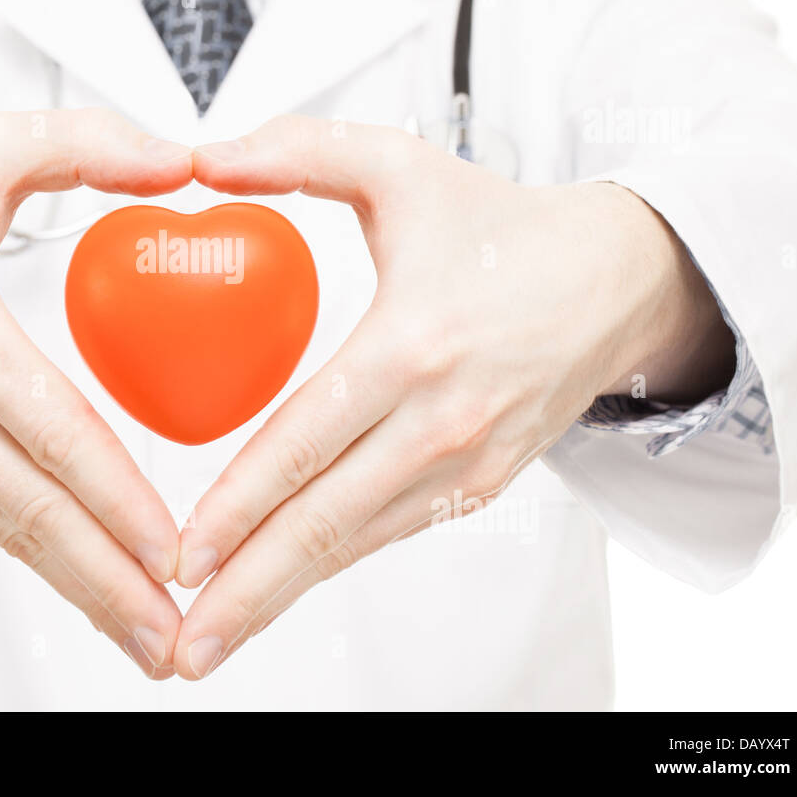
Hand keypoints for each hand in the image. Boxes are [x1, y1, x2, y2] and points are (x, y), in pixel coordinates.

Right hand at [0, 108, 191, 676]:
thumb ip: (88, 144)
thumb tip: (182, 164)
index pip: (50, 432)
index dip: (115, 498)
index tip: (175, 551)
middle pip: (31, 513)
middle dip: (109, 586)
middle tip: (177, 640)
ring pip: (8, 532)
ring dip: (80, 590)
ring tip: (148, 636)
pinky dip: (40, 559)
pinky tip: (88, 585)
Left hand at [171, 115, 733, 678]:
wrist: (614, 280)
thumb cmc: (499, 227)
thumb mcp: (396, 164)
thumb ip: (295, 152)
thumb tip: (200, 159)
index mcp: (412, 345)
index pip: (307, 443)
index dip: (240, 506)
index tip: (183, 556)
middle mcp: (441, 421)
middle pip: (325, 524)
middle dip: (247, 592)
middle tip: (182, 644)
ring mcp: (465, 466)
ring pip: (353, 548)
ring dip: (280, 598)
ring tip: (212, 639)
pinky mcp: (479, 488)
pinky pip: (386, 536)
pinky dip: (327, 570)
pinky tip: (276, 592)